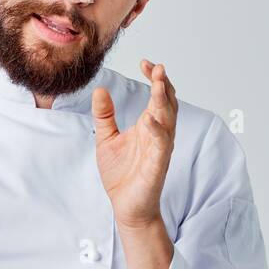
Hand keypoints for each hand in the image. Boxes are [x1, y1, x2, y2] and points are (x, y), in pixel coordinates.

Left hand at [91, 59, 177, 229]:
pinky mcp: (158, 164)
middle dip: (163, 84)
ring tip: (158, 83)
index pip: (157, 96)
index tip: (144, 63)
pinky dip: (157, 130)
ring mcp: (160, 148)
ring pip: (168, 119)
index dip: (154, 78)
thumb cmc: (121, 174)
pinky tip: (149, 118)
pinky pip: (161, 144)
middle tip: (156, 67)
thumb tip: (100, 89)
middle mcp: (158, 133)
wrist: (126, 206)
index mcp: (148, 126)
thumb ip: (104, 115)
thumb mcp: (106, 139)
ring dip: (163, 101)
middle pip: (167, 102)